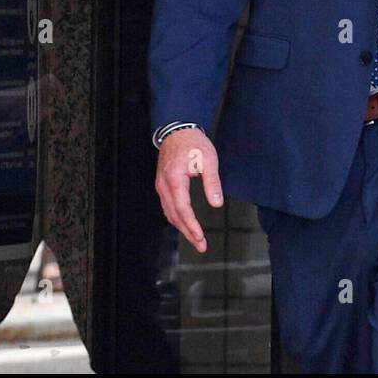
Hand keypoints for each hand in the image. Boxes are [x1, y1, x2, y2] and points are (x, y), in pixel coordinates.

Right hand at [155, 128, 221, 252]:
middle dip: (188, 232)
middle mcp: (164, 186)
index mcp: (174, 180)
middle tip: (201, 245)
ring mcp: (161, 186)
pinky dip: (177, 218)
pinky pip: (168, 207)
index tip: (200, 238)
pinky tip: (186, 224)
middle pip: (175, 216)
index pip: (182, 209)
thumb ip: (212, 183)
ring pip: (170, 213)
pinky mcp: (163, 185)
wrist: (178, 131)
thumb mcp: (208, 160)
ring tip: (196, 239)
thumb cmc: (194, 144)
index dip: (191, 226)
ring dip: (182, 228)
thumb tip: (216, 203)